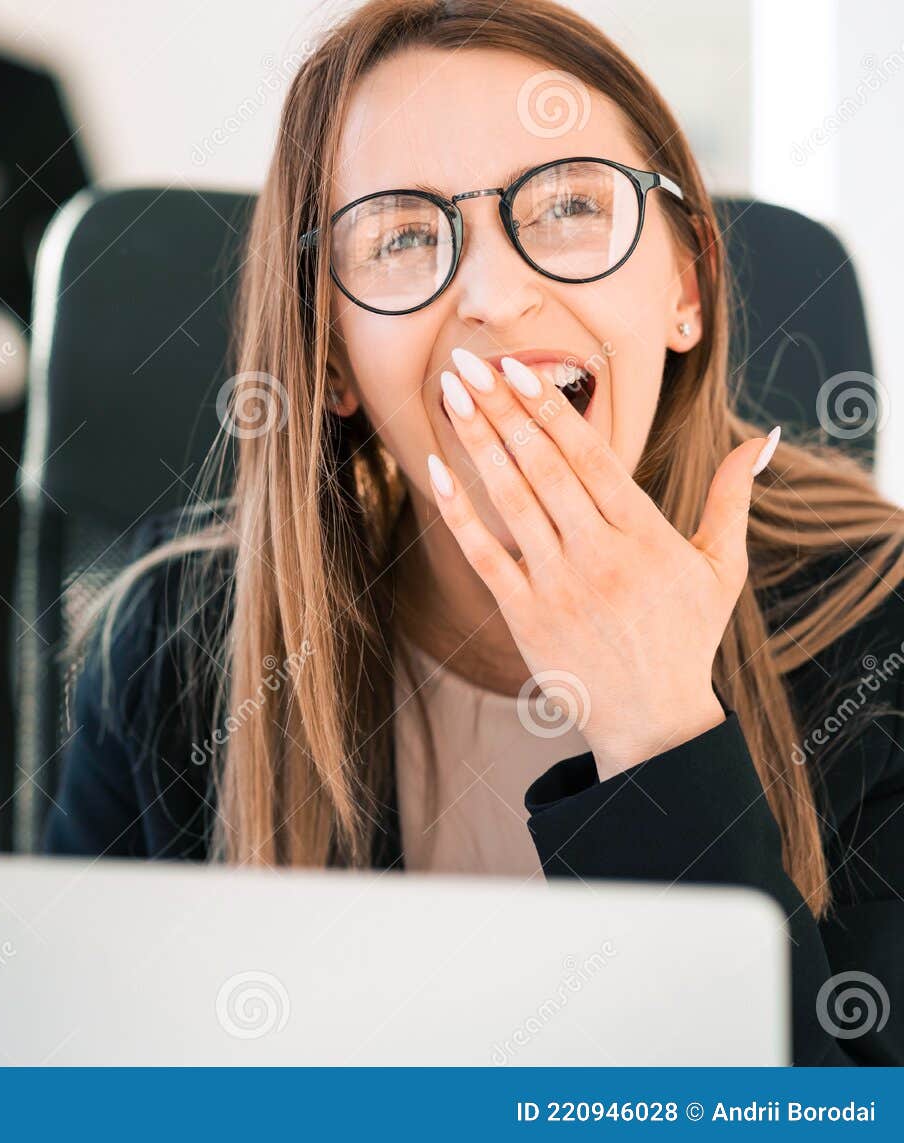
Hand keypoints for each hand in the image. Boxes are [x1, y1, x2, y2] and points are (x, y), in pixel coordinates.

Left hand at [426, 347, 779, 779]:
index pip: (591, 455)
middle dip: (504, 408)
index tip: (519, 365)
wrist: (652, 722)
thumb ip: (732, 499)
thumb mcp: (722, 567)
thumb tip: (764, 441)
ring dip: (478, 443)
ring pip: (511, 500)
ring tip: (451, 395)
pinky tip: (438, 469)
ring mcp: (559, 584)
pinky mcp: (524, 615)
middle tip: (468, 360)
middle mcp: (600, 553)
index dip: (551, 406)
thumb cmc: (686, 637)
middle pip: (544, 466)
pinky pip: (483, 555)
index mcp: (646, 534)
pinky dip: (460, 512)